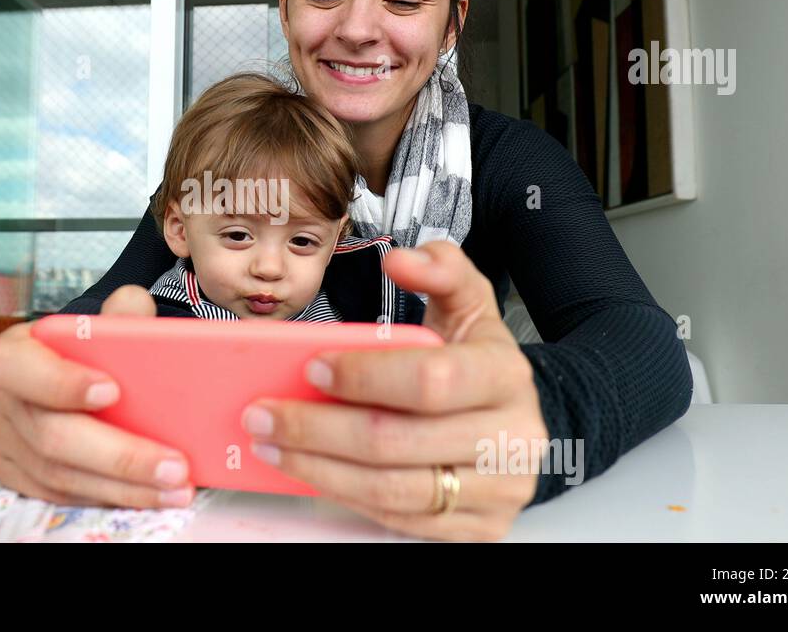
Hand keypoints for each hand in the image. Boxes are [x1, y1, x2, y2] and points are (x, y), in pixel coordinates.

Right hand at [0, 285, 195, 507]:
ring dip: (125, 487)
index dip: (62, 382)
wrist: (58, 379)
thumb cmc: (78, 353)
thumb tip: (135, 302)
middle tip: (173, 465)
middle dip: (119, 455)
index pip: (21, 369)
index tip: (112, 390)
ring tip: (176, 487)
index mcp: (11, 356)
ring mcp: (6, 445)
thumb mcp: (95, 328)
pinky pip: (65, 496)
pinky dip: (110, 496)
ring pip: (63, 477)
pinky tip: (150, 494)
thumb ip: (116, 316)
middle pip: (53, 438)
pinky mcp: (17, 477)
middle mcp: (2, 403)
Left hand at [239, 241, 548, 540]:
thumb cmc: (480, 365)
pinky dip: (344, 495)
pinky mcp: (477, 528)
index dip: (364, 376)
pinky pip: (398, 519)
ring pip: (390, 489)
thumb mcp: (469, 306)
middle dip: (316, 428)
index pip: (429, 380)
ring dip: (316, 467)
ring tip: (272, 444)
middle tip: (265, 413)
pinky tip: (309, 471)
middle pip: (396, 441)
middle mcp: (509, 438)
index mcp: (505, 375)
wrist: (522, 424)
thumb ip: (441, 270)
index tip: (312, 368)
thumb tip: (403, 259)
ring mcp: (496, 490)